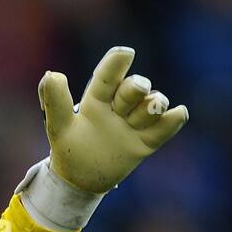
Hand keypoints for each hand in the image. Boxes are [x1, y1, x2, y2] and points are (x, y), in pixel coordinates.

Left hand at [40, 46, 187, 193]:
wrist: (81, 179)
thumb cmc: (69, 148)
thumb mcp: (59, 126)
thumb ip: (55, 102)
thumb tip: (52, 74)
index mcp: (97, 98)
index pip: (108, 77)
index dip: (116, 64)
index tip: (125, 52)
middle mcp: (119, 106)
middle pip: (135, 89)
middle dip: (137, 87)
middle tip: (139, 88)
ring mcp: (134, 123)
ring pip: (152, 106)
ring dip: (154, 105)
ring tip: (153, 109)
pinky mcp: (146, 141)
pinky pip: (165, 128)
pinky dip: (173, 120)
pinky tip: (179, 112)